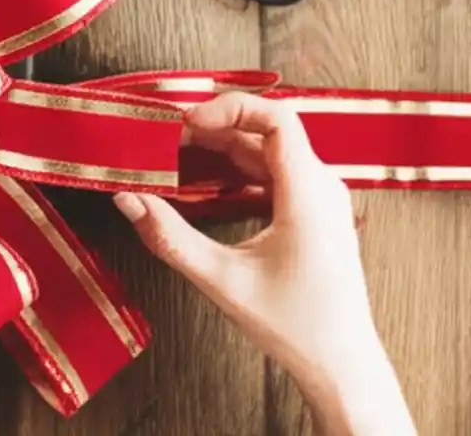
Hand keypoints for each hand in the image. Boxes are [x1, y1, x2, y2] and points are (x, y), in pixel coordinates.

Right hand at [113, 92, 414, 435]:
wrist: (341, 361)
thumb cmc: (295, 325)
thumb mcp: (222, 280)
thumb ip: (170, 236)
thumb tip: (129, 200)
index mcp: (309, 196)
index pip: (277, 119)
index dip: (230, 109)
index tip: (188, 123)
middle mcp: (321, 188)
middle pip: (266, 132)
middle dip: (213, 128)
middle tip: (166, 140)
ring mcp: (320, 200)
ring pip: (267, 153)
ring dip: (221, 150)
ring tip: (176, 158)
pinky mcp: (312, 212)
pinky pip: (272, 174)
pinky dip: (235, 172)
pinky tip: (203, 185)